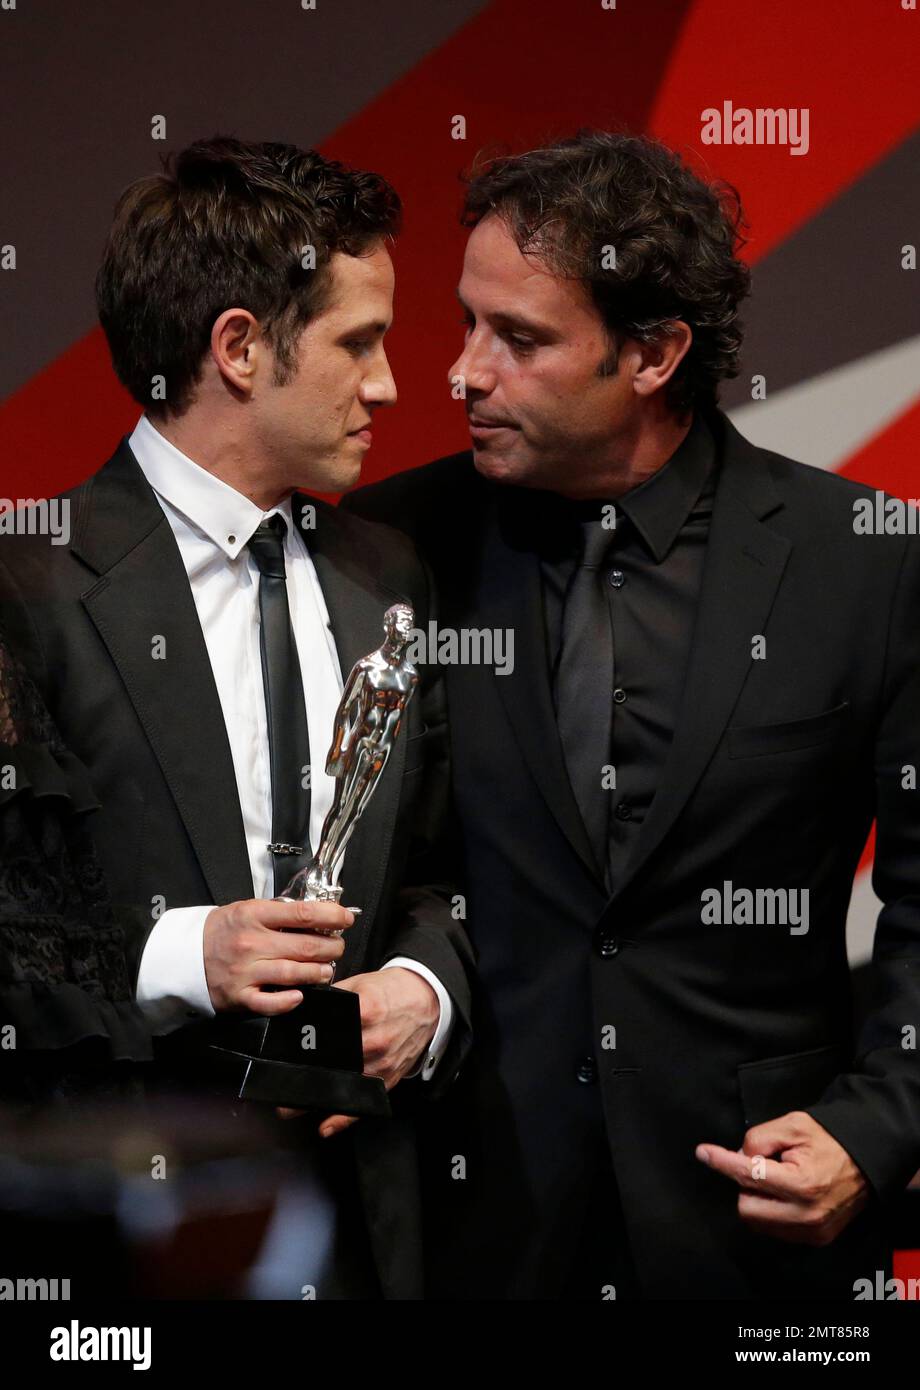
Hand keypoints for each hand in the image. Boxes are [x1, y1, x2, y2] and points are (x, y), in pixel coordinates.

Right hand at [203, 898, 352, 1012]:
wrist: (184, 954)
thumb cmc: (221, 930)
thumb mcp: (247, 909)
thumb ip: (279, 912)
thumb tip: (318, 915)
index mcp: (254, 915)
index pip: (303, 914)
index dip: (331, 916)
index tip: (346, 919)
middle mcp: (251, 942)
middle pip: (305, 946)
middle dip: (331, 948)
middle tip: (337, 947)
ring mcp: (245, 971)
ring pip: (294, 973)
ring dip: (319, 973)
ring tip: (326, 970)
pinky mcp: (239, 996)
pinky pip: (270, 1002)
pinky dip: (289, 1000)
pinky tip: (300, 995)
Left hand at [277, 968, 438, 1135]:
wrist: (427, 999)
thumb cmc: (392, 991)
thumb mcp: (360, 983)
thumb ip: (333, 997)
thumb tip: (302, 1008)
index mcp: (365, 1012)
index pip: (328, 1034)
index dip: (305, 1047)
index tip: (282, 1057)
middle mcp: (375, 1040)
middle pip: (333, 1063)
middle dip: (305, 1075)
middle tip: (279, 1086)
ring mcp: (383, 1062)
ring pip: (345, 1085)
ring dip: (318, 1097)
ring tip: (290, 1105)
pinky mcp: (391, 1076)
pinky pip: (366, 1100)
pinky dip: (345, 1117)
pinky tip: (325, 1126)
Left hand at [696, 1110, 869, 1244]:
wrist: (866, 1162)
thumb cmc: (830, 1140)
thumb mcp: (794, 1125)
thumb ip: (759, 1138)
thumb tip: (737, 1157)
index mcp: (801, 1183)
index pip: (747, 1174)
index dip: (722, 1161)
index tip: (703, 1152)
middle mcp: (806, 1214)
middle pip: (746, 1207)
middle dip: (745, 1184)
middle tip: (762, 1164)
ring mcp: (812, 1231)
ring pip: (758, 1222)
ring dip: (758, 1199)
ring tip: (777, 1178)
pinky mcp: (816, 1239)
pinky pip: (776, 1230)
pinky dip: (771, 1211)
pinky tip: (784, 1193)